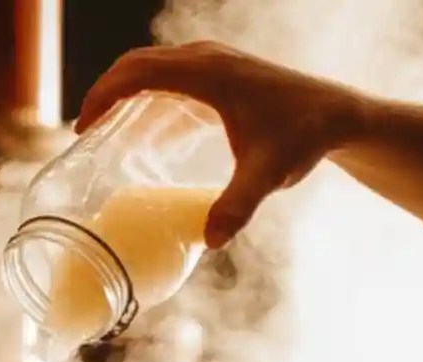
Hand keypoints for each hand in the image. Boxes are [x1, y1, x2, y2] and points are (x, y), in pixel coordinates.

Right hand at [77, 42, 370, 247]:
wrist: (340, 114)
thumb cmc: (304, 136)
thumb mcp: (269, 174)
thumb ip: (237, 205)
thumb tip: (210, 241)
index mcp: (207, 73)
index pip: (136, 73)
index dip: (103, 97)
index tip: (83, 128)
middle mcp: (206, 59)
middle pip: (136, 64)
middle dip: (105, 94)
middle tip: (85, 133)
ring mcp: (214, 63)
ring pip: (153, 69)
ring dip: (126, 95)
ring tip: (106, 134)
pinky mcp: (221, 75)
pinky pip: (172, 80)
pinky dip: (151, 102)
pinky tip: (148, 140)